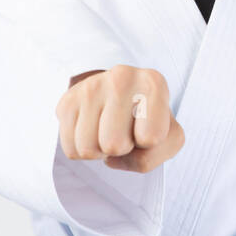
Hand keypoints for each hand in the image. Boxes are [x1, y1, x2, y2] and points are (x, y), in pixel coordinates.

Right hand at [55, 65, 184, 172]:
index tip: (147, 126)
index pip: (151, 137)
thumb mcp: (168, 139)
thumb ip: (153, 156)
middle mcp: (122, 77)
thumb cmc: (148, 121)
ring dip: (99, 151)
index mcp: (154, 83)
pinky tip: (92, 131)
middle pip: (114, 145)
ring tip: (108, 131)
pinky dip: (82, 149)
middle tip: (124, 131)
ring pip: (88, 149)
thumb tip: (111, 158)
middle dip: (121, 148)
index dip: (149, 143)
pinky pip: (70, 149)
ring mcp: (91, 86)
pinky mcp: (68, 101)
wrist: (120, 99)